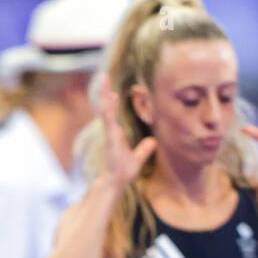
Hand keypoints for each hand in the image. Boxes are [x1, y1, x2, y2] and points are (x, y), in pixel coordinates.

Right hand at [97, 72, 156, 193]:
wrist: (115, 182)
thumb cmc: (123, 172)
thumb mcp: (138, 158)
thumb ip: (144, 149)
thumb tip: (153, 141)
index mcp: (116, 133)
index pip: (112, 113)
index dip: (111, 100)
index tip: (111, 87)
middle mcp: (111, 131)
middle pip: (106, 107)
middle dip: (104, 91)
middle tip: (104, 75)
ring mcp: (110, 133)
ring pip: (105, 109)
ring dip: (104, 94)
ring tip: (104, 79)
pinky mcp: (110, 138)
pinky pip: (109, 119)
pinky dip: (109, 108)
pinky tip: (110, 96)